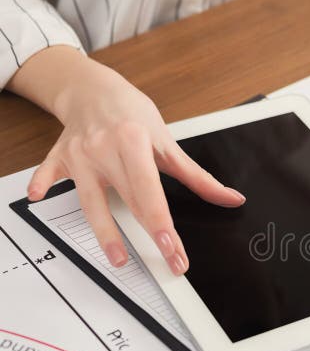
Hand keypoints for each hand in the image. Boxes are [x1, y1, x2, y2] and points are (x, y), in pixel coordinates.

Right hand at [10, 47, 244, 274]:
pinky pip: (48, 172)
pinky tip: (37, 197)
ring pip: (90, 199)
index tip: (173, 249)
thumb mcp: (167, 142)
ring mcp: (80, 154)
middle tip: (168, 261)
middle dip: (149, 234)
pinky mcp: (60, 157)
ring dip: (103, 231)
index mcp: (134, 142)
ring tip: (119, 258)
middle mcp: (105, 149)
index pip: (151, 192)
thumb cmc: (132, 115)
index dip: (163, 223)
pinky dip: (41, 182)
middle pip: (128, 200)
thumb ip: (198, 176)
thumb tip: (231, 198)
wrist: (93, 89)